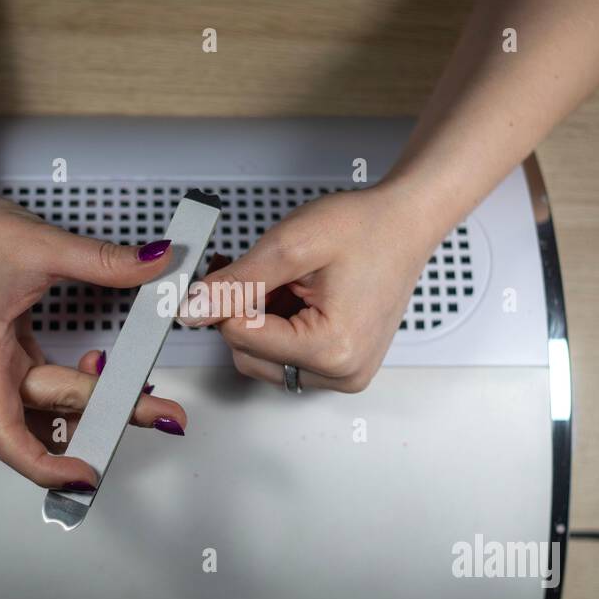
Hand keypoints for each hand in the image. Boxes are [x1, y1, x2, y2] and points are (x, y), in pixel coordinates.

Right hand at [0, 184, 187, 488]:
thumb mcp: (40, 245)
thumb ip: (103, 260)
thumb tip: (155, 263)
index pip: (9, 438)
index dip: (48, 466)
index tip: (89, 473)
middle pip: (48, 417)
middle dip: (108, 416)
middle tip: (163, 413)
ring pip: (49, 407)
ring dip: (93, 404)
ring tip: (142, 394)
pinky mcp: (4, 358)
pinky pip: (45, 387)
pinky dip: (78, 386)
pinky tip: (104, 371)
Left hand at [181, 184, 445, 391]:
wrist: (405, 224)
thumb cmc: (366, 228)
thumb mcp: (291, 244)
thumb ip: (236, 283)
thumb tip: (193, 309)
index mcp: (333, 350)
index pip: (240, 338)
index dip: (228, 298)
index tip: (231, 268)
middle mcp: (342, 374)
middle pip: (247, 356)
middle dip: (243, 312)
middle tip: (263, 270)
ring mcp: (345, 375)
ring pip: (262, 360)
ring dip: (260, 322)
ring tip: (288, 282)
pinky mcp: (343, 368)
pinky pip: (286, 358)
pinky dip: (278, 328)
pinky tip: (296, 297)